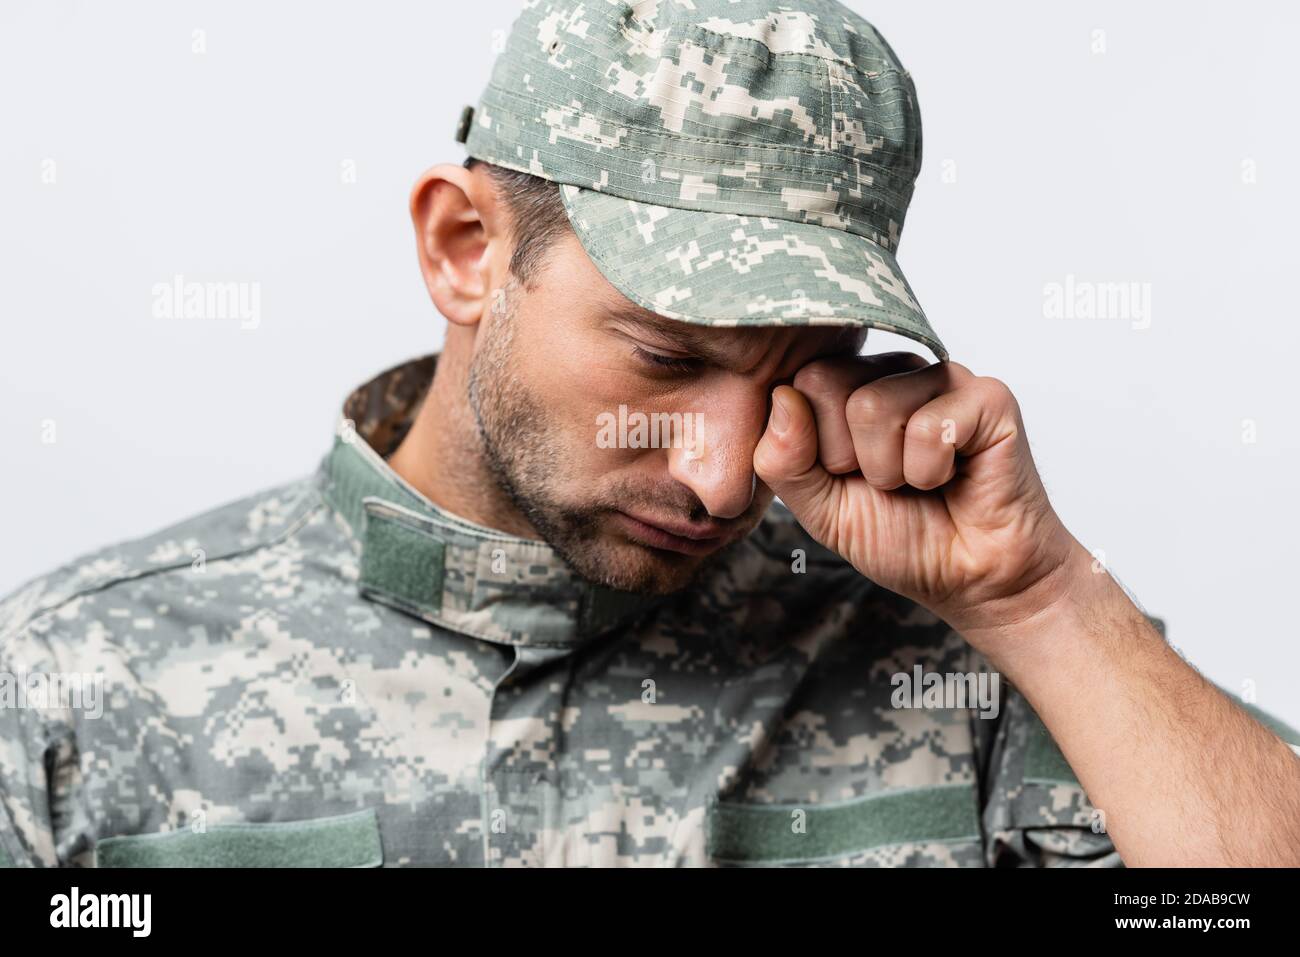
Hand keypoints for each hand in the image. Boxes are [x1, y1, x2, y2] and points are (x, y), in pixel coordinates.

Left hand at [753, 352, 1080, 642]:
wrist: (974, 581)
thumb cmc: (902, 537)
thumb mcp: (820, 507)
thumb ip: (784, 459)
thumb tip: (781, 397)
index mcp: (852, 387)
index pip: (797, 383)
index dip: (812, 448)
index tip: (849, 477)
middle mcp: (896, 370)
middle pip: (826, 383)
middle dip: (846, 458)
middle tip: (887, 482)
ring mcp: (943, 377)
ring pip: (872, 404)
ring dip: (890, 471)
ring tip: (919, 483)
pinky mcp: (988, 397)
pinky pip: (928, 426)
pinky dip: (930, 472)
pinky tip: (953, 478)